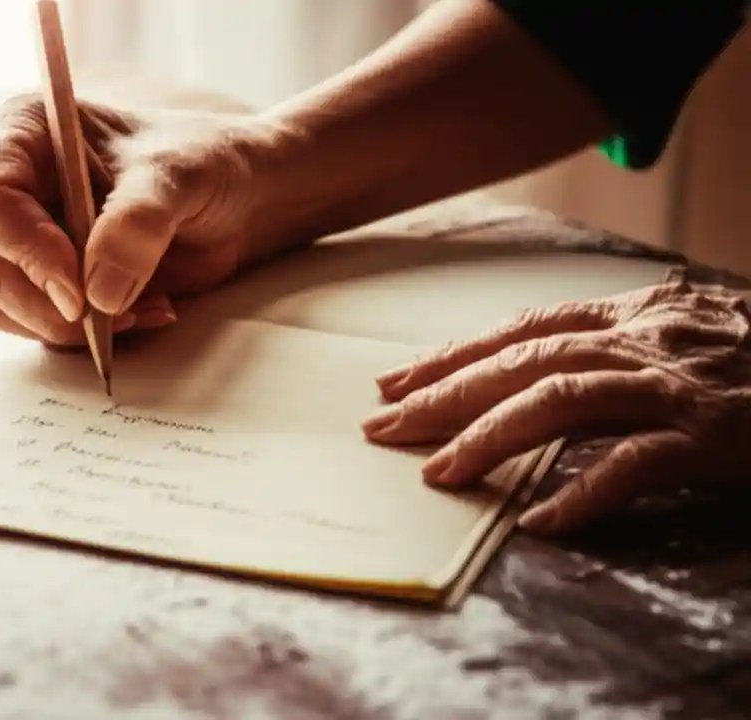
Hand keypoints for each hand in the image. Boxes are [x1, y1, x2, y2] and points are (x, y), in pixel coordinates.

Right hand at [0, 94, 275, 345]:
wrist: (241, 199)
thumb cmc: (206, 163)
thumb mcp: (179, 177)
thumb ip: (136, 224)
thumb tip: (97, 293)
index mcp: (26, 134)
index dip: (23, 249)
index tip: (78, 288)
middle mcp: (15, 187)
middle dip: (46, 302)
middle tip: (108, 315)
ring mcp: (29, 239)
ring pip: (3, 305)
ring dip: (67, 325)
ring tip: (140, 308)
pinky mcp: (50, 283)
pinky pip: (38, 326)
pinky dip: (86, 336)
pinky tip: (142, 312)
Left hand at [362, 281, 750, 535]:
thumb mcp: (690, 334)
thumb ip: (621, 346)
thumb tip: (544, 372)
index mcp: (639, 314)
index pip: (525, 330)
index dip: (455, 354)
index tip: (395, 381)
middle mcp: (650, 339)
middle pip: (526, 362)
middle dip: (445, 393)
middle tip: (382, 426)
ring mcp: (682, 385)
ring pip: (563, 400)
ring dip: (490, 437)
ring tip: (438, 474)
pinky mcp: (718, 435)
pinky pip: (637, 464)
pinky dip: (584, 493)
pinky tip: (541, 521)